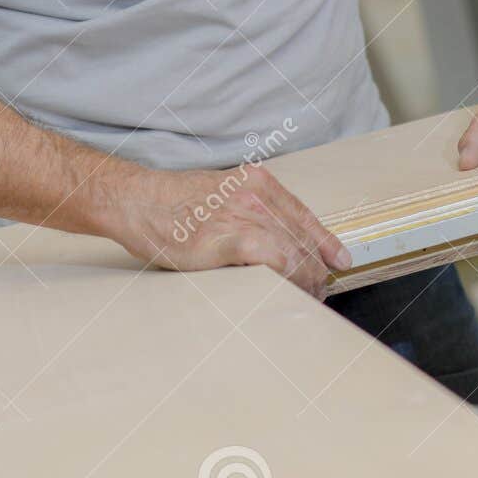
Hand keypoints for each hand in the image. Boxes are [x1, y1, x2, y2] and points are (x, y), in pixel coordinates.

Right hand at [106, 162, 351, 296]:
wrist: (139, 201)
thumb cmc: (175, 202)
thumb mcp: (221, 191)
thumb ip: (250, 207)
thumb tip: (276, 237)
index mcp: (257, 181)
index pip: (303, 214)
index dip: (324, 242)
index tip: (338, 260)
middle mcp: (256, 195)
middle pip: (302, 236)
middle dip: (317, 267)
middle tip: (321, 289)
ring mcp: (243, 215)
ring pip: (293, 250)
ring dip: (307, 278)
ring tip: (310, 296)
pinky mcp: (228, 239)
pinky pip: (274, 260)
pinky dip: (289, 277)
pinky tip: (291, 291)